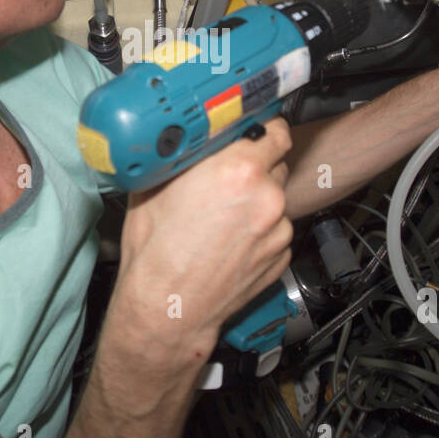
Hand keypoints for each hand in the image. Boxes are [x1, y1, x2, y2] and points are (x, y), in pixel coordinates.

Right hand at [111, 118, 293, 364]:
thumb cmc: (156, 252)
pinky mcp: (282, 255)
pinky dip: (260, 230)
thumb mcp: (156, 185)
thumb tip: (192, 136)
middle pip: (276, 162)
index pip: (274, 130)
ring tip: (223, 217)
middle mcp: (266, 196)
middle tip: (226, 178)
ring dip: (257, 200)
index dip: (263, 128)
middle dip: (255, 166)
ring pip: (275, 199)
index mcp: (238, 169)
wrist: (168, 309)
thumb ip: (185, 154)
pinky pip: (275, 230)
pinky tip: (231, 241)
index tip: (253, 131)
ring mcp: (278, 229)